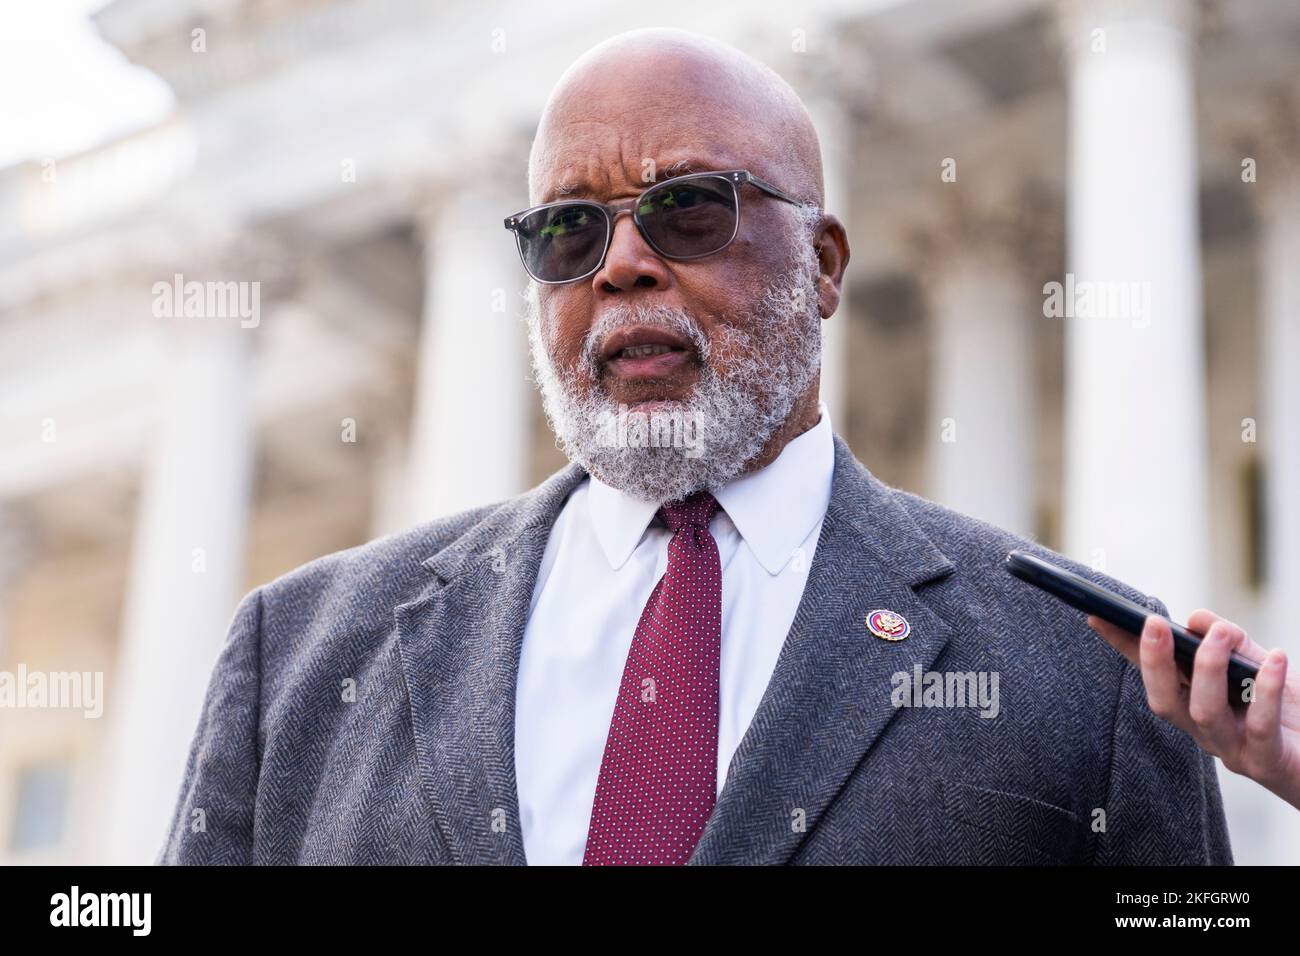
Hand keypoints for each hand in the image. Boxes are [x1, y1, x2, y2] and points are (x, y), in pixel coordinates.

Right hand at [1088, 609, 1299, 810]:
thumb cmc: (1292, 713)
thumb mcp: (1260, 667)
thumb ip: (1232, 643)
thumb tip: (1197, 619)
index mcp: (1196, 704)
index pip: (1152, 673)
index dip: (1123, 647)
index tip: (1098, 617)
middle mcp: (1204, 730)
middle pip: (1164, 701)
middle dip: (1154, 661)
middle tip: (1153, 624)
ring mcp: (1232, 749)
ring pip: (1202, 712)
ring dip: (1207, 667)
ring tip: (1221, 633)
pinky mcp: (1266, 762)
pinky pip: (1259, 726)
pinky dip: (1265, 689)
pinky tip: (1275, 659)